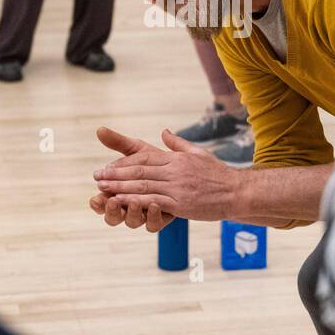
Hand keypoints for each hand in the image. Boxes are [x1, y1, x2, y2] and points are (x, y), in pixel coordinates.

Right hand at [90, 127, 175, 231]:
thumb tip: (99, 129)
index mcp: (119, 193)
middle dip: (110, 210)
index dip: (97, 202)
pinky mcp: (161, 218)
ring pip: (132, 222)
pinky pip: (154, 224)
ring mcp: (144, 215)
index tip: (96, 194)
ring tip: (133, 201)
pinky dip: (152, 215)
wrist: (187, 174)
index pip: (102, 202)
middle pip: (113, 218)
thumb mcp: (139, 151)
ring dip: (131, 212)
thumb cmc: (157, 163)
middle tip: (111, 200)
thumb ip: (119, 143)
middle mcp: (128, 207)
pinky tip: (154, 204)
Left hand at [93, 127, 239, 226]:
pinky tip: (123, 203)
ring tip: (103, 189)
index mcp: (176, 159)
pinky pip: (154, 201)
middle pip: (139, 171)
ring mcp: (177, 187)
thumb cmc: (218, 174)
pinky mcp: (181, 203)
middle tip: (97, 176)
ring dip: (120, 188)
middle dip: (115, 174)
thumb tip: (164, 132)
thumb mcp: (198, 153)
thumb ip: (178, 144)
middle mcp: (174, 170)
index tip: (107, 166)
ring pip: (143, 185)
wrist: (238, 192)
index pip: (144, 158)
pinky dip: (136, 201)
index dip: (123, 162)